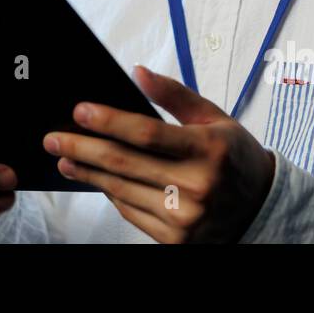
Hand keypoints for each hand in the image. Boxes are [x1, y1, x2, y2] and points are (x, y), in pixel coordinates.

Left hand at [43, 65, 274, 242]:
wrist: (260, 207)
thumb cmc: (234, 155)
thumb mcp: (214, 118)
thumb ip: (174, 95)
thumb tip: (137, 73)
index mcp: (209, 150)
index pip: (147, 133)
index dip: (109, 121)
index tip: (80, 110)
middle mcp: (197, 186)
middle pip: (125, 163)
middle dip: (82, 148)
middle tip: (53, 138)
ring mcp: (186, 217)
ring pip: (121, 190)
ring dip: (87, 172)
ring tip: (65, 157)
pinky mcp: (177, 239)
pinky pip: (130, 212)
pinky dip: (109, 193)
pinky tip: (94, 179)